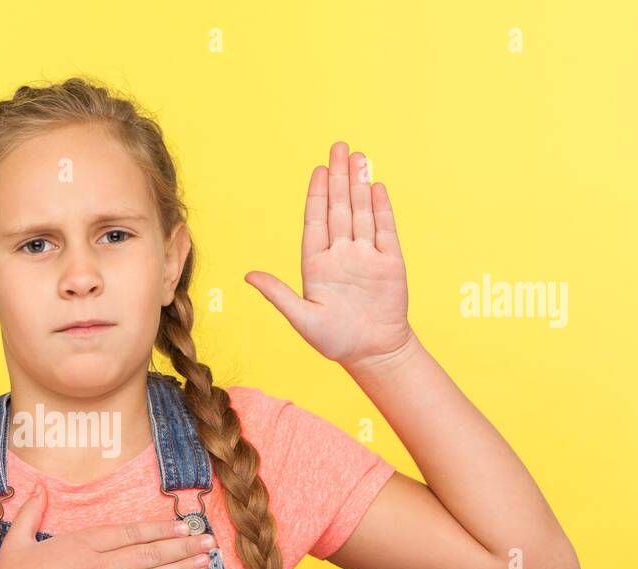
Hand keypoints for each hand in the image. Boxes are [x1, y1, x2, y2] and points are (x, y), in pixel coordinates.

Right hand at [0, 482, 217, 568]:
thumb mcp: (18, 539)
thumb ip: (32, 511)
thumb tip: (38, 486)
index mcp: (83, 543)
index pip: (132, 533)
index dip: (161, 529)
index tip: (183, 526)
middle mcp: (100, 565)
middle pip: (150, 553)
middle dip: (183, 547)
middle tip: (209, 543)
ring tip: (205, 563)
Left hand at [245, 141, 412, 371]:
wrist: (373, 353)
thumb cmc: (335, 341)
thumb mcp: (301, 319)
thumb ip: (278, 294)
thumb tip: (248, 277)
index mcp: (317, 265)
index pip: (316, 221)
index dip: (317, 195)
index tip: (318, 170)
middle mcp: (341, 255)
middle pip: (340, 209)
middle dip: (339, 178)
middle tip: (339, 146)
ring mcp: (366, 256)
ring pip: (362, 213)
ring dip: (361, 185)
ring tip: (359, 158)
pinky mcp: (390, 262)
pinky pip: (385, 229)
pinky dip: (382, 208)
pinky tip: (377, 186)